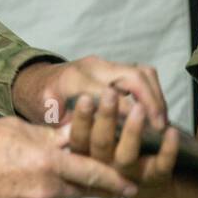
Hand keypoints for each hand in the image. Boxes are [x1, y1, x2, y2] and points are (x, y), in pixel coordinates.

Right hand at [0, 116, 137, 197]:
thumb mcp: (16, 129)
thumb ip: (50, 136)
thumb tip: (75, 133)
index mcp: (48, 161)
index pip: (93, 171)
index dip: (115, 179)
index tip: (131, 185)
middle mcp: (46, 190)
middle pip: (78, 189)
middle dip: (82, 182)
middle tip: (81, 176)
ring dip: (50, 188)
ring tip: (19, 174)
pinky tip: (9, 189)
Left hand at [13, 55, 167, 129]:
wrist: (36, 81)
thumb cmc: (40, 102)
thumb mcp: (44, 114)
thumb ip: (62, 122)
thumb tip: (81, 133)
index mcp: (76, 79)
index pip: (111, 94)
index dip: (130, 114)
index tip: (144, 133)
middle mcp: (94, 66)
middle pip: (134, 76)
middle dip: (152, 101)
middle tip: (161, 127)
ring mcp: (105, 64)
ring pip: (142, 71)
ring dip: (156, 96)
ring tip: (162, 122)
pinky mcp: (113, 66)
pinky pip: (141, 73)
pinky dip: (152, 91)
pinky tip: (154, 113)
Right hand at [62, 90, 178, 188]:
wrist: (143, 182)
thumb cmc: (114, 150)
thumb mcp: (94, 137)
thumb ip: (90, 121)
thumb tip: (83, 96)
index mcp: (87, 154)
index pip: (78, 137)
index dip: (81, 119)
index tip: (85, 97)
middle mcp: (105, 165)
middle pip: (101, 142)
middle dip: (105, 117)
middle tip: (109, 93)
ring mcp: (129, 174)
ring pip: (127, 155)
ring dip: (132, 131)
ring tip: (138, 108)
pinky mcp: (153, 178)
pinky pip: (160, 165)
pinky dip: (168, 149)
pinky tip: (171, 131)